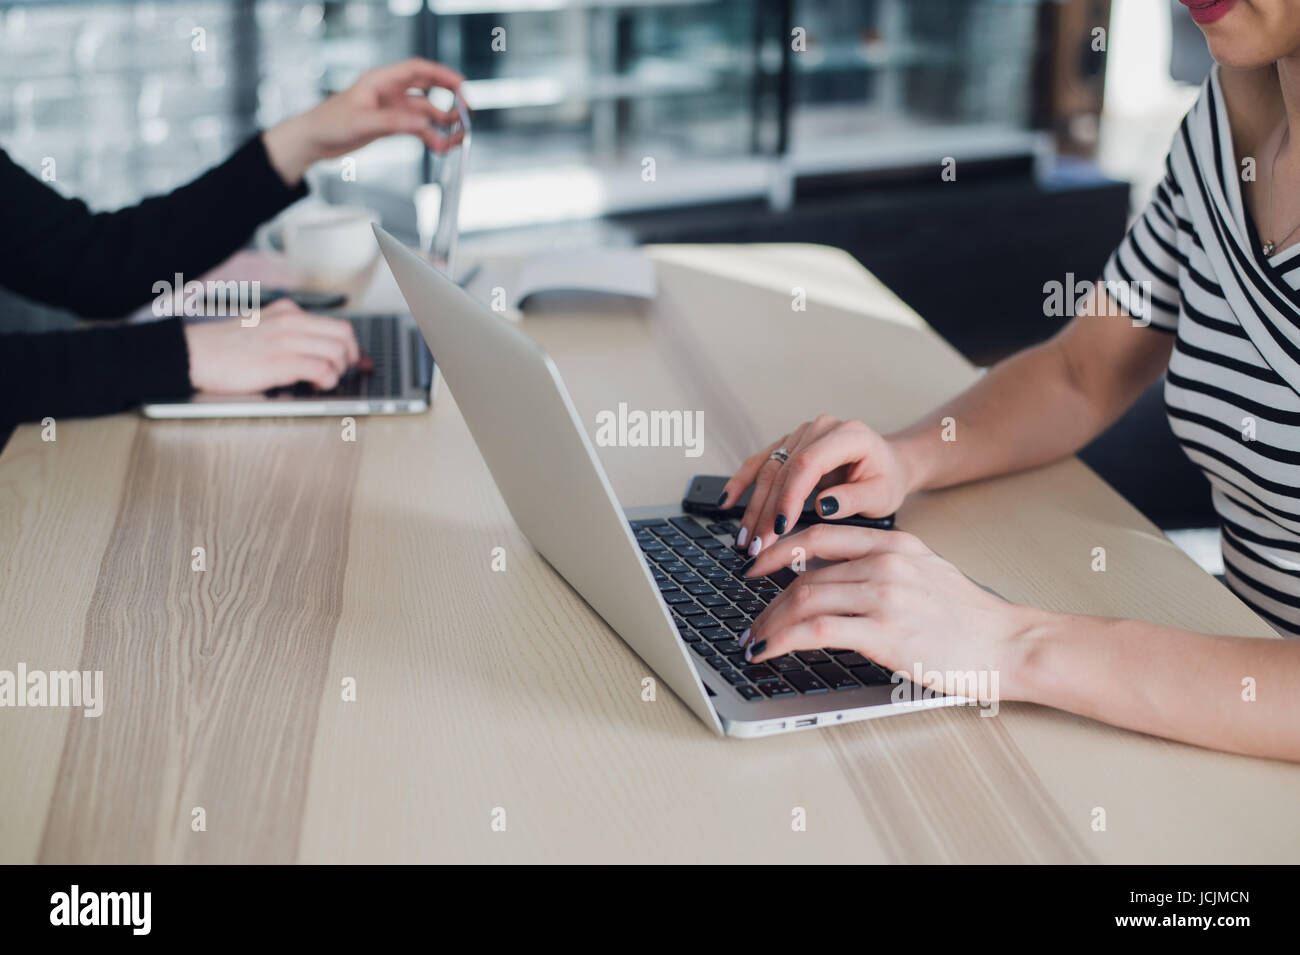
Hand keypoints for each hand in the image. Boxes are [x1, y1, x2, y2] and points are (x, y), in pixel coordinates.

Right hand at [183, 300, 367, 393]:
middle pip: (344, 335)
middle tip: (345, 372)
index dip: (353, 346)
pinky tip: (319, 385)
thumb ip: (290, 332)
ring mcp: (286, 341)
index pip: (337, 324)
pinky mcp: (279, 362)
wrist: (194, 355)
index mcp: (288, 312)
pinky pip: (321, 369)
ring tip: (326, 380)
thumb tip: (318, 348)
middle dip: (352, 357)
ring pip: (336, 352)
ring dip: (339, 371)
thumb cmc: (225, 348)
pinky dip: (328, 380)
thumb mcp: (263, 327)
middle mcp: (291, 322)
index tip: (359, 360)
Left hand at [263, 58, 465, 184]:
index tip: (461, 85)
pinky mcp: (391, 125)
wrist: (314, 140)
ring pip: (425, 113)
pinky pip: (417, 128)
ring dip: (442, 125)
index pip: (417, 70)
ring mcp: (392, 108)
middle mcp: (389, 91)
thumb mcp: (361, 123)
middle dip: (449, 98)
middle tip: (467, 110)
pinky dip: (430, 136)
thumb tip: (422, 124)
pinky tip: (441, 146)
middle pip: (427, 88)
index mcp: (380, 80)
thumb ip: (393, 123)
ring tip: (456, 138)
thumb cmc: (329, 123)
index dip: (441, 75)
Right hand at [720, 415, 912, 556]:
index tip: (780, 529)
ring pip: (768, 469)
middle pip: (783, 468)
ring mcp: (801, 434)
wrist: (888, 464)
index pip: (808, 463)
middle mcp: (820, 428)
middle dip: (767, 511)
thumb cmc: (885, 480)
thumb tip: (822, 505)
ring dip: (752, 506)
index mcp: (847, 435)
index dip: (790, 496)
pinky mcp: (789, 445)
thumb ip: (853, 499)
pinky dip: (742, 483)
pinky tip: (727, 502)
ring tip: (745, 538)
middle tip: (757, 545)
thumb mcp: (881, 495)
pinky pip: (760, 463)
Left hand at [738, 524, 1034, 700]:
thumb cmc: (972, 619)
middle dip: (768, 600)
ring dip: (769, 624)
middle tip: (752, 621)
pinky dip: (781, 640)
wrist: (1008, 644)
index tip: (756, 564)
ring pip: (804, 600)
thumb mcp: (928, 572)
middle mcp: (886, 563)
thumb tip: (840, 577)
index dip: (779, 549)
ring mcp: (884, 596)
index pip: (820, 535)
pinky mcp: (884, 632)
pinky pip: (814, 630)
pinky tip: (768, 651)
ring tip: (755, 641)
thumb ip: (885, 566)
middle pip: (806, 574)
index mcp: (895, 544)